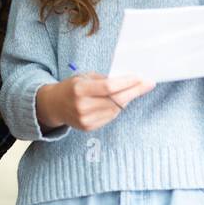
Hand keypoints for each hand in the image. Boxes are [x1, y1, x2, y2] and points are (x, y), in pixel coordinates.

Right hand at [37, 72, 154, 132]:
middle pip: (115, 100)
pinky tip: (119, 101)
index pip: (109, 87)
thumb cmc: (72, 87)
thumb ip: (104, 79)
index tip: (141, 77)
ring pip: (115, 109)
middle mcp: (82, 106)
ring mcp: (85, 119)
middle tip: (148, 84)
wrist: (54, 105)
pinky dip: (117, 108)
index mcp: (79, 89)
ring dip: (127, 99)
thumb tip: (129, 80)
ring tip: (133, 90)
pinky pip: (110, 117)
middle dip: (135, 91)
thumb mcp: (84, 77)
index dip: (127, 82)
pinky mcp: (88, 128)